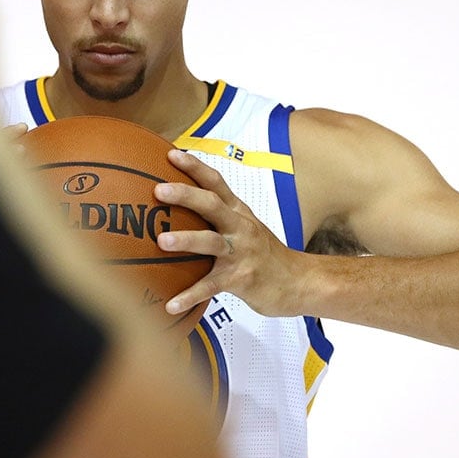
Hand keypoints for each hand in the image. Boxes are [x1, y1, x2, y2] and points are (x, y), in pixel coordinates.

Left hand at [154, 150, 305, 318]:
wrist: (299, 282)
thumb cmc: (264, 254)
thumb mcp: (245, 228)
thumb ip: (218, 217)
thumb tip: (180, 207)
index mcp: (239, 212)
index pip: (216, 183)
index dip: (194, 167)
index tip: (171, 153)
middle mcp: (240, 227)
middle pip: (212, 205)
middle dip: (185, 195)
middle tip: (159, 191)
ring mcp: (241, 253)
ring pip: (211, 242)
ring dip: (186, 240)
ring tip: (161, 241)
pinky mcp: (241, 279)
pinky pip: (211, 287)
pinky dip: (189, 296)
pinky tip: (170, 304)